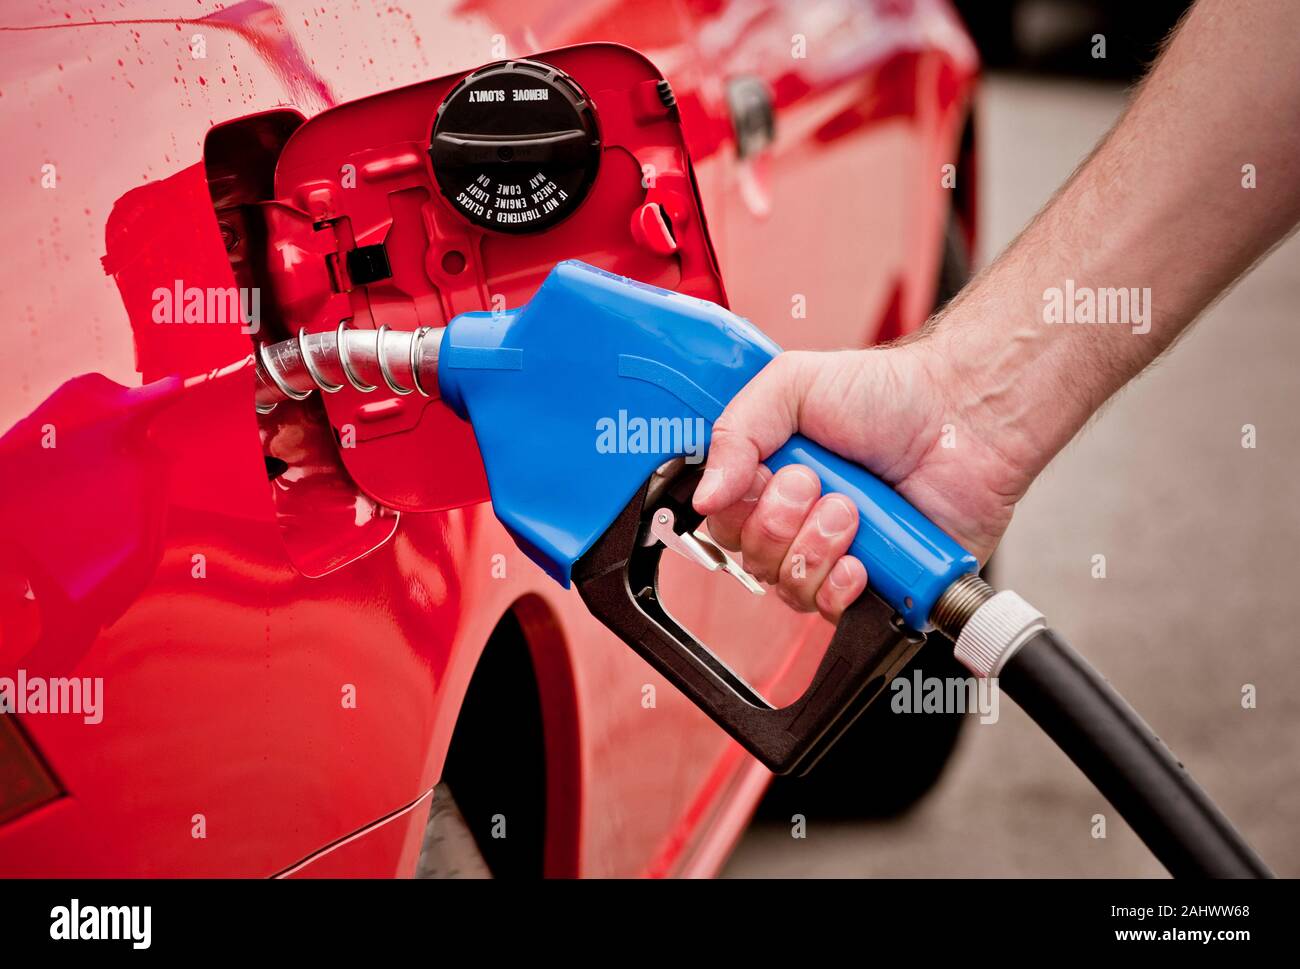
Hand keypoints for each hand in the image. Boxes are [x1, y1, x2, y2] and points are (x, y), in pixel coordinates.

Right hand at [692, 339, 1032, 622]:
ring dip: (815, 549)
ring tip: (851, 510)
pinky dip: (841, 588)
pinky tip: (860, 560)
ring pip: (789, 587)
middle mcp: (800, 520)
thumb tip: (704, 497)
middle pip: (751, 559)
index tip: (767, 475)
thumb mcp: (792, 384)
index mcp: (772, 477)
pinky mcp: (878, 584)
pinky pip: (833, 612)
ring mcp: (837, 554)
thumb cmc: (889, 392)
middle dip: (780, 523)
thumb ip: (735, 432)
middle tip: (817, 484)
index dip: (738, 508)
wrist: (963, 414)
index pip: (724, 520)